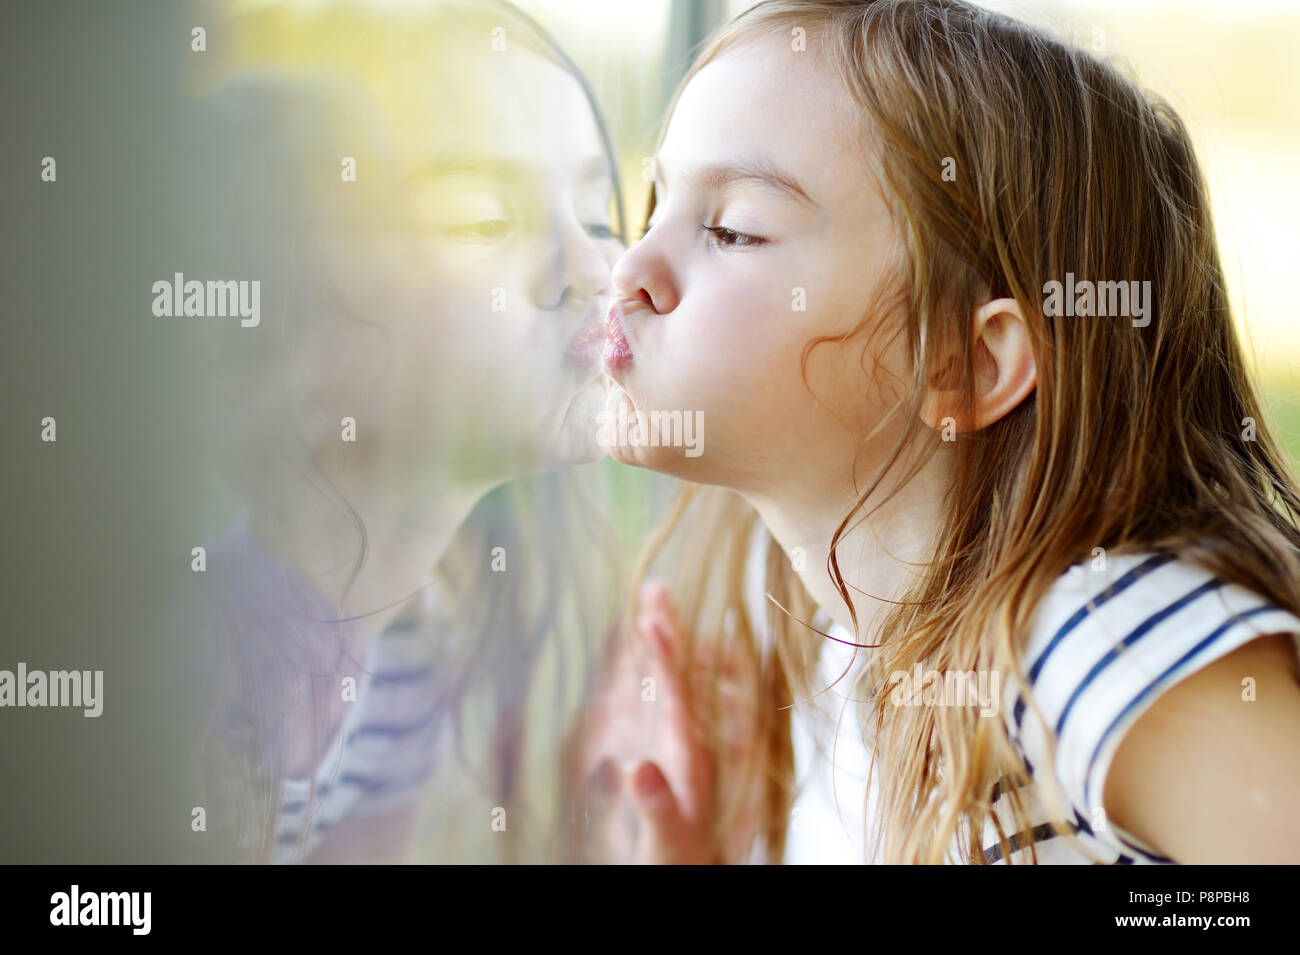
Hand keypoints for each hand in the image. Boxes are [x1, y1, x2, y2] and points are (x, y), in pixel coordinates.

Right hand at [568, 581, 762, 863]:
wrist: (689, 873)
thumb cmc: (681, 866)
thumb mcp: (668, 844)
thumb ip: (657, 808)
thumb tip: (640, 771)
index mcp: (691, 759)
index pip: (679, 694)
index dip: (666, 654)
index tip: (653, 615)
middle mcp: (690, 745)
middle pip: (680, 678)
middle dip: (667, 633)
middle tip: (655, 587)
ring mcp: (678, 748)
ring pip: (670, 685)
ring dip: (661, 644)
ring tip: (653, 602)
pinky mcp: (666, 758)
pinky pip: (657, 707)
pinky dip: (648, 675)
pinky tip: (641, 654)